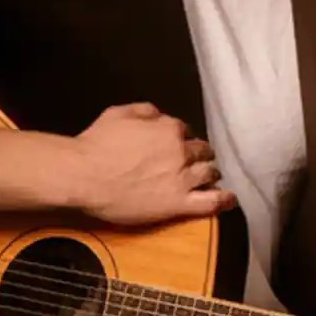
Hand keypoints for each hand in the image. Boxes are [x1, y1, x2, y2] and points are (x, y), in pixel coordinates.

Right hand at [73, 103, 234, 224]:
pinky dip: (224, 199)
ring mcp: (183, 179)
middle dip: (200, 155)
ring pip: (210, 173)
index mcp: (169, 129)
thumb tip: (160, 115)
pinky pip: (211, 202)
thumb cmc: (96, 143)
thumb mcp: (119, 113)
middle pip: (202, 152)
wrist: (85, 175)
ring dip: (210, 173)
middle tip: (194, 162)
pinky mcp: (178, 203)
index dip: (182, 138)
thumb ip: (144, 111)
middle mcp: (182, 151)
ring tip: (209, 179)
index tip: (176, 145)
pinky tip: (230, 199)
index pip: (185, 131)